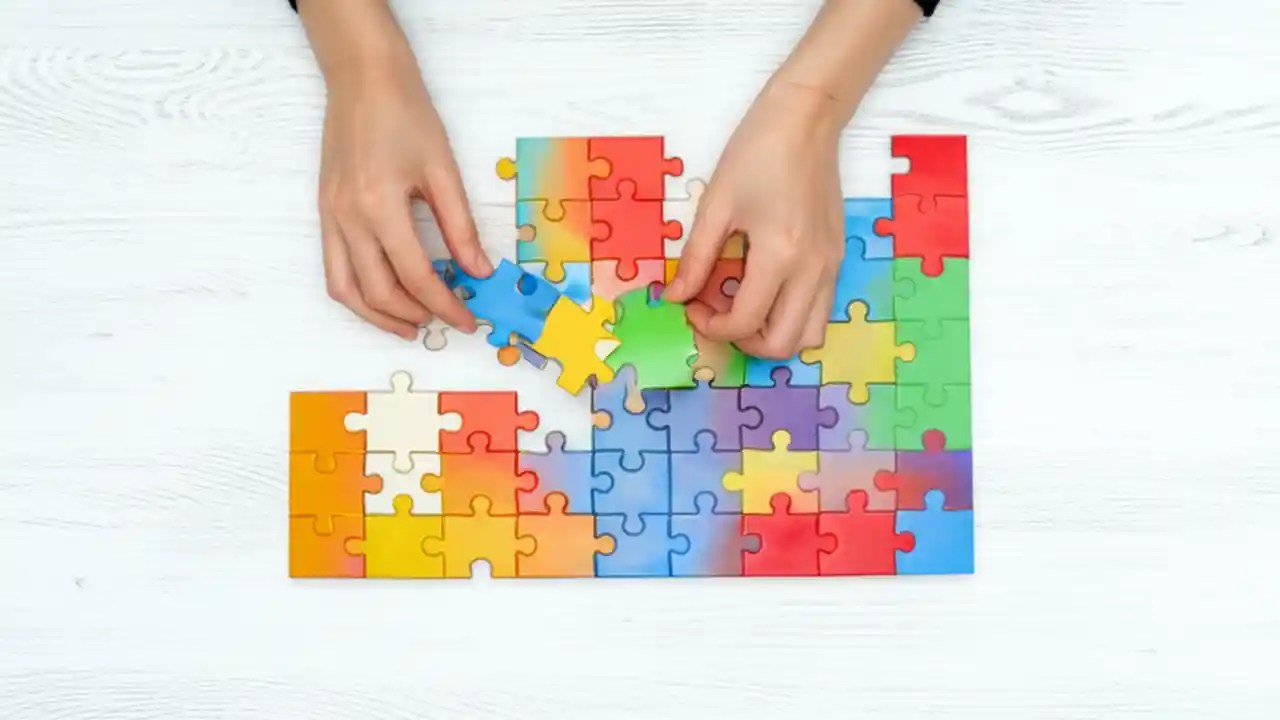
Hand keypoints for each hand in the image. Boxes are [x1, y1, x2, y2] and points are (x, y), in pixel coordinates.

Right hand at [309, 6, 489, 339]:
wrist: (363, 78)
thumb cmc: (406, 114)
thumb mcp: (443, 170)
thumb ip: (461, 227)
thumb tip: (479, 271)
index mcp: (379, 207)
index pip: (416, 276)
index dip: (445, 305)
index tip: (468, 319)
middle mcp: (348, 219)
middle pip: (377, 291)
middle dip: (413, 315)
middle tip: (444, 321)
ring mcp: (330, 217)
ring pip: (345, 289)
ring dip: (377, 315)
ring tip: (411, 324)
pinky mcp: (324, 212)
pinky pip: (333, 268)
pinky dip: (357, 292)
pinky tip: (383, 295)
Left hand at [665, 80, 845, 358]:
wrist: (808, 119)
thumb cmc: (757, 152)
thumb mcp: (716, 205)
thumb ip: (696, 258)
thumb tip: (675, 295)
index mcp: (780, 256)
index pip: (744, 323)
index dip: (710, 325)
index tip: (691, 305)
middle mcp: (813, 270)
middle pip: (784, 344)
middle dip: (744, 342)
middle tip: (718, 314)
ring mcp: (831, 266)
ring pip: (809, 334)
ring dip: (773, 333)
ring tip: (745, 305)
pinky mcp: (837, 257)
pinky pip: (819, 308)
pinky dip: (791, 314)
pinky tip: (765, 286)